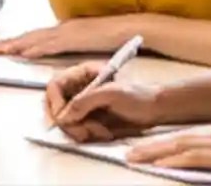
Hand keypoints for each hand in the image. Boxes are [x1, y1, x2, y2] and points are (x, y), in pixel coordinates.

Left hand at [0, 15, 135, 58]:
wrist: (128, 27)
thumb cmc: (112, 36)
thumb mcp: (89, 41)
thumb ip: (75, 44)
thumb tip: (66, 51)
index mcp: (64, 29)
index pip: (36, 36)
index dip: (19, 41)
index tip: (3, 46)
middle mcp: (61, 28)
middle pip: (30, 36)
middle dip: (9, 43)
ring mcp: (66, 33)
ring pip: (35, 40)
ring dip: (16, 45)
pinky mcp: (73, 39)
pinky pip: (50, 45)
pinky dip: (35, 48)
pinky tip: (23, 52)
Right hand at [45, 61, 160, 141]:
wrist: (155, 110)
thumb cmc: (137, 95)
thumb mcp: (111, 94)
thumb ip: (85, 101)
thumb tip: (63, 116)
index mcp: (82, 75)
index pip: (54, 87)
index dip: (55, 103)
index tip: (63, 119)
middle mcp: (78, 89)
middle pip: (55, 107)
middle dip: (69, 122)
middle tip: (84, 131)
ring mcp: (83, 106)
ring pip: (65, 122)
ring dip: (80, 131)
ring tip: (101, 131)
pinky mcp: (89, 120)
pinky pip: (77, 131)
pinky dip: (87, 135)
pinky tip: (103, 133)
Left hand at [126, 119, 210, 175]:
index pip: (188, 135)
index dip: (165, 142)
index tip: (146, 147)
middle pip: (177, 138)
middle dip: (151, 146)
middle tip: (128, 152)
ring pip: (180, 146)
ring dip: (154, 152)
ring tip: (133, 157)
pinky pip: (196, 157)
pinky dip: (175, 159)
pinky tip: (161, 164)